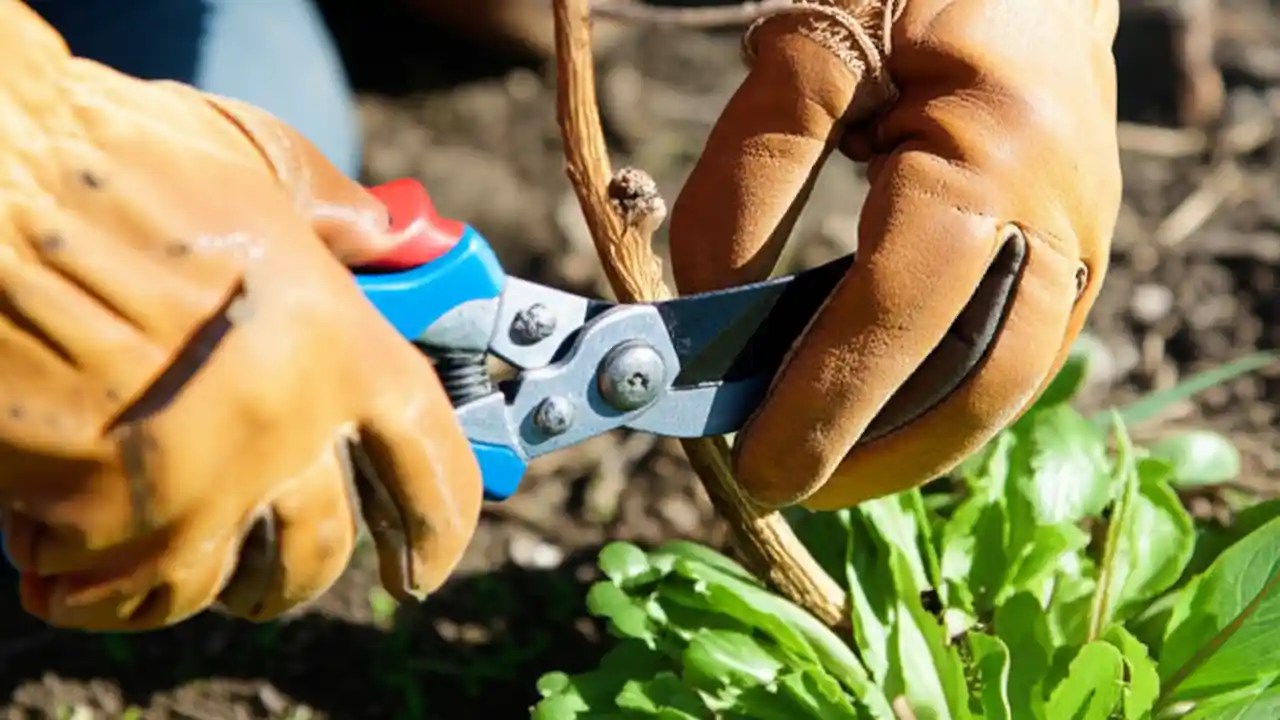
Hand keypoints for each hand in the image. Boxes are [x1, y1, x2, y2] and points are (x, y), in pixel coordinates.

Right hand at [0, 4, 481, 629]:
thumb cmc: (110, 159)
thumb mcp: (254, 163)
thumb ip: (335, 215)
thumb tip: (393, 237)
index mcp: (341, 342)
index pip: (432, 467)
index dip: (440, 525)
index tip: (425, 559)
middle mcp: (282, 424)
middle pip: (319, 551)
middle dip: (296, 568)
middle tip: (268, 562)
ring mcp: (192, 479)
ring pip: (220, 586)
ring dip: (199, 580)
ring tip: (168, 543)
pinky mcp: (95, 517)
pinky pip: (120, 592)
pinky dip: (106, 585)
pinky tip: (81, 547)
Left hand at [668, 0, 1120, 508]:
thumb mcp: (809, 47)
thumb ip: (753, 173)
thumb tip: (711, 308)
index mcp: (996, 144)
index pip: (900, 302)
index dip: (826, 396)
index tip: (756, 464)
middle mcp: (1065, 207)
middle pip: (980, 374)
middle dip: (879, 449)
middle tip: (786, 484)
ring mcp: (1086, 236)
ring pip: (1009, 380)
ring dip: (915, 442)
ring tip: (827, 468)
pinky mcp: (1080, 255)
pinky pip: (1019, 352)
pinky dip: (945, 400)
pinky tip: (882, 420)